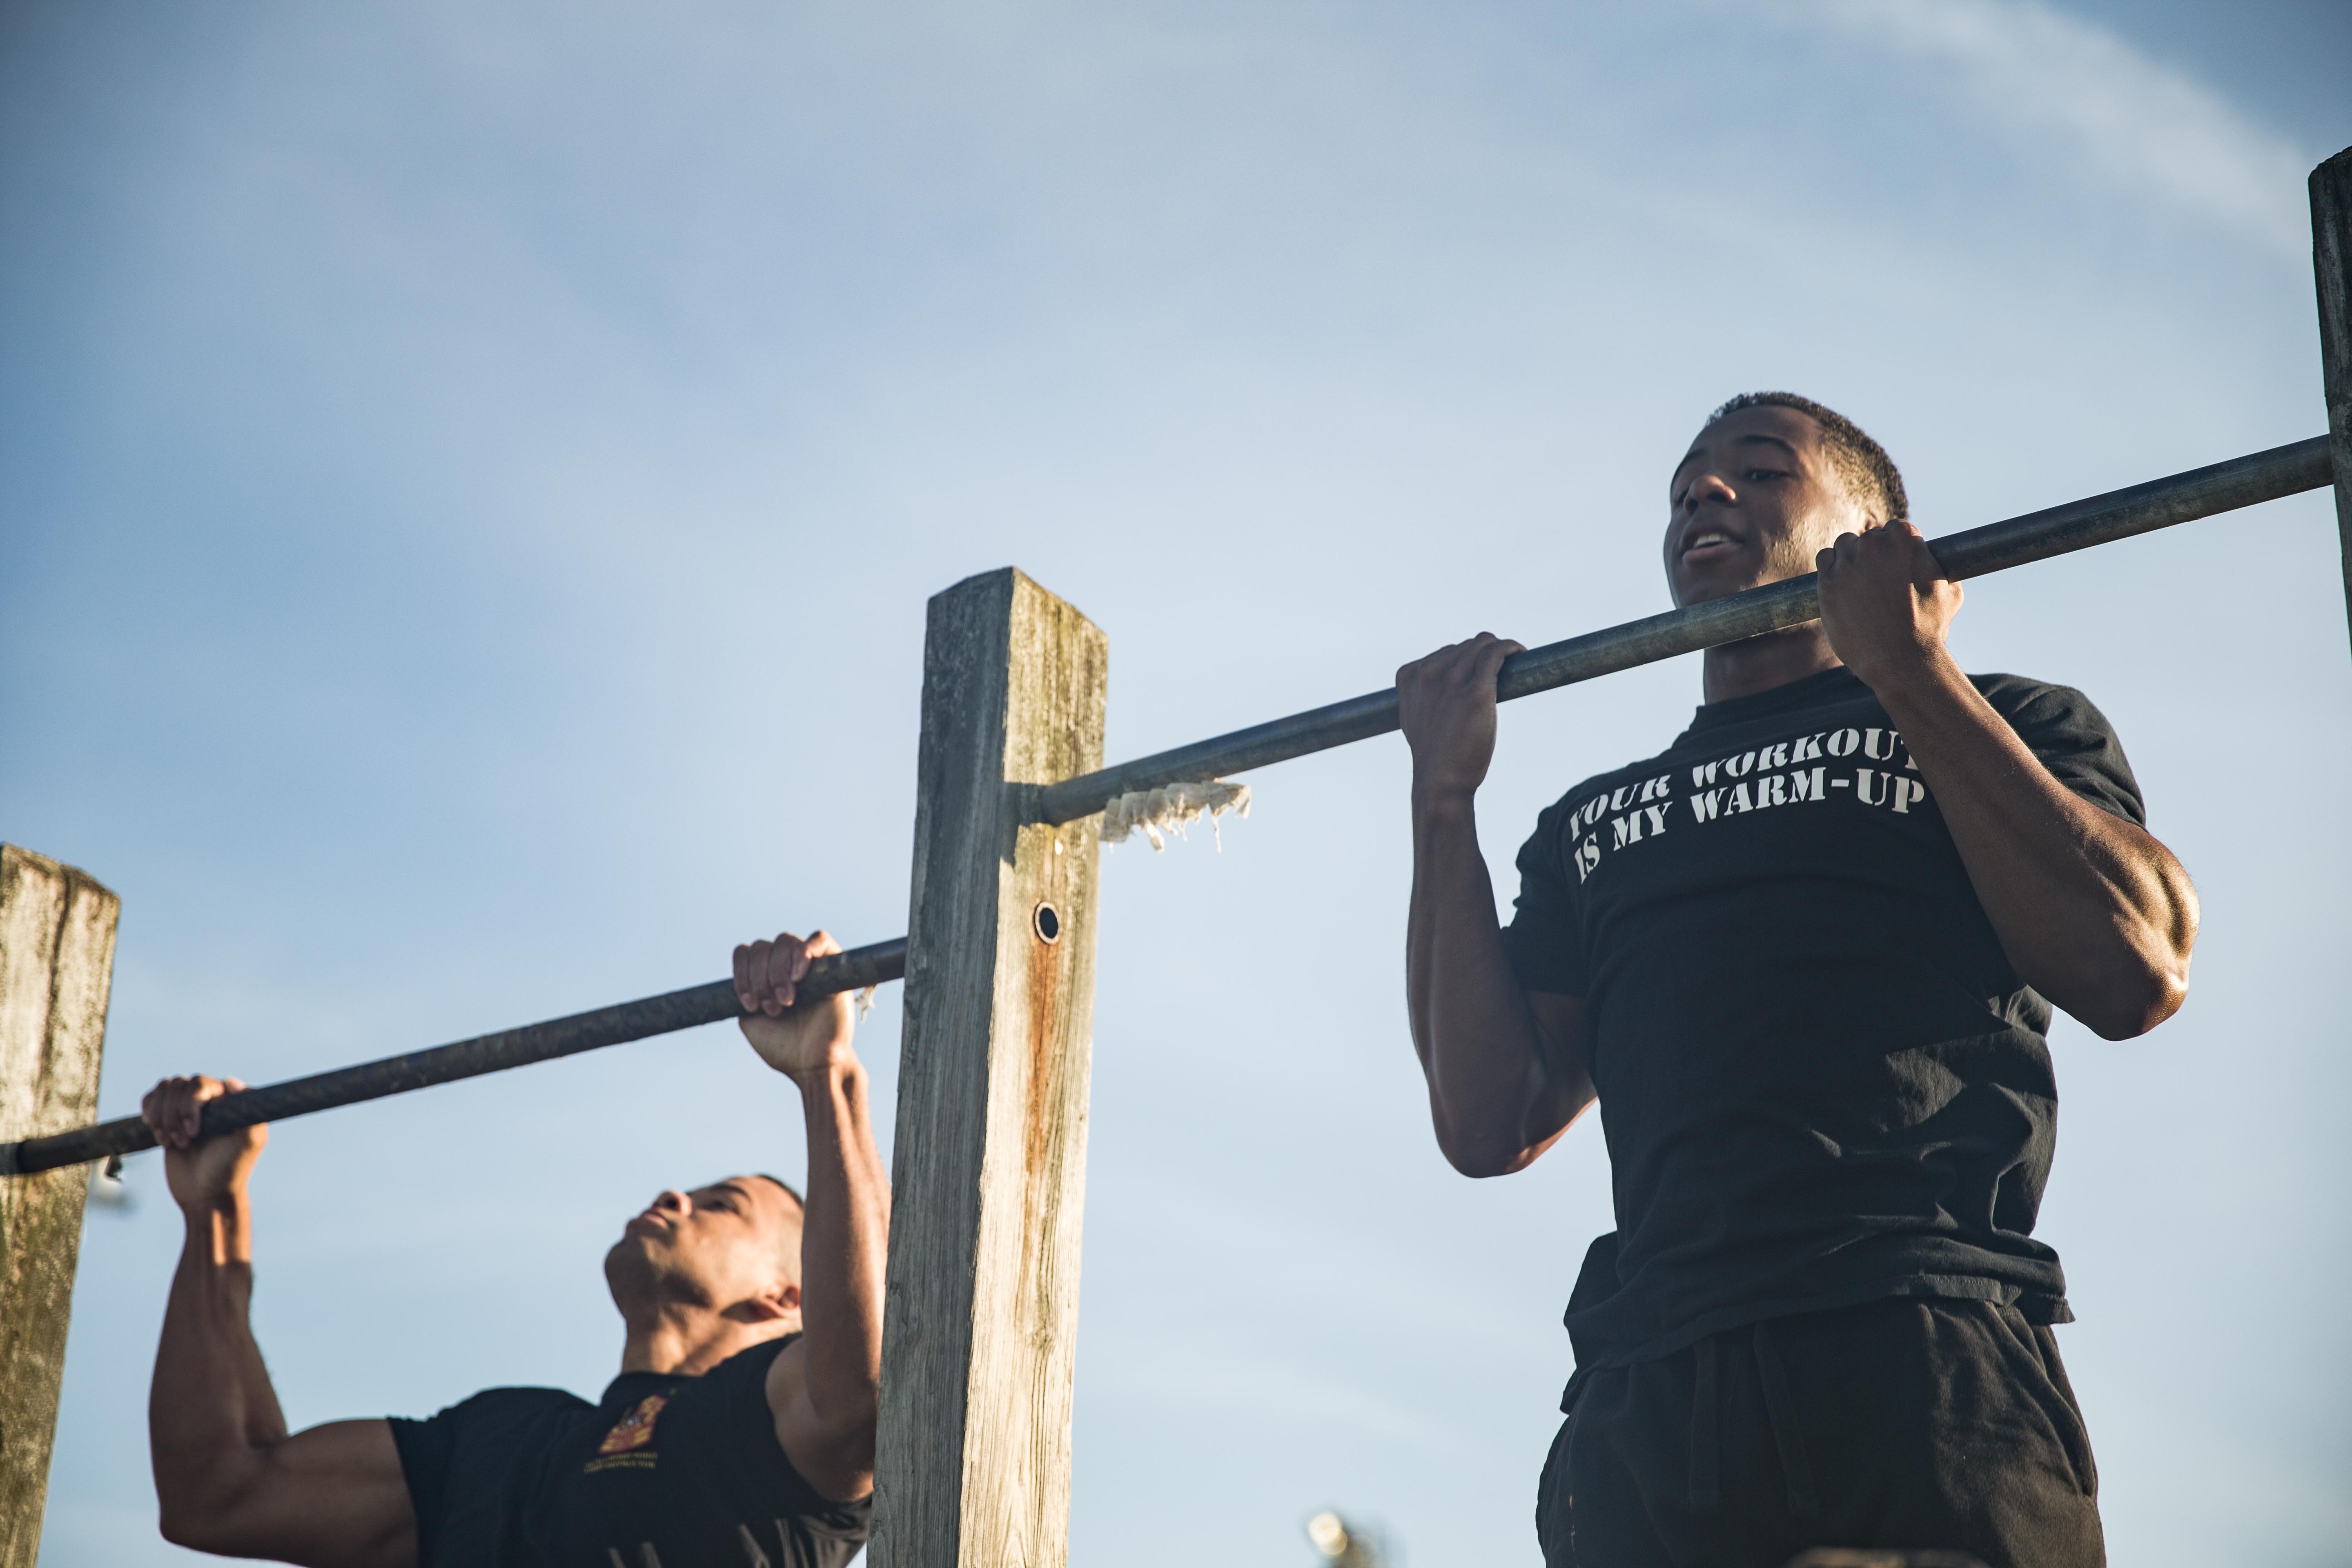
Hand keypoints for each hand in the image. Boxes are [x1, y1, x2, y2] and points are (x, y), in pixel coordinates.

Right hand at [141, 1076, 266, 1214]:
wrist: (206, 1194)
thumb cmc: (229, 1168)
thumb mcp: (248, 1143)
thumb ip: (248, 1112)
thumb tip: (230, 1080)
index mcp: (229, 1099)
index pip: (200, 1083)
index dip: (190, 1106)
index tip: (194, 1133)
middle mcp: (209, 1098)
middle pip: (178, 1085)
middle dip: (174, 1116)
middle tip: (185, 1142)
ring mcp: (187, 1107)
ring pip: (164, 1088)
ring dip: (162, 1118)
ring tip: (173, 1142)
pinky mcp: (168, 1118)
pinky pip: (152, 1098)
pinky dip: (149, 1112)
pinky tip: (158, 1132)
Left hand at [735, 930, 856, 1081]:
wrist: (814, 1064)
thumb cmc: (785, 1048)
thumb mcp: (751, 1021)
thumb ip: (744, 995)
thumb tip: (745, 974)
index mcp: (764, 977)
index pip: (745, 953)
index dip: (742, 975)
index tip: (750, 1005)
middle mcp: (785, 966)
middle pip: (762, 947)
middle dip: (761, 979)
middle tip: (772, 1008)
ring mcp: (809, 964)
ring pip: (785, 941)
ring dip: (778, 972)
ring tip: (786, 1001)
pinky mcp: (833, 964)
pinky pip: (819, 938)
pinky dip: (804, 952)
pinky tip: (798, 977)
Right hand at [1397, 633, 1524, 805]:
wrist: (1440, 779)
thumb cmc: (1433, 754)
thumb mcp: (1415, 717)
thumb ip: (1423, 695)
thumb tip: (1440, 688)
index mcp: (1410, 677)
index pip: (1446, 652)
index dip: (1466, 659)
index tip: (1480, 669)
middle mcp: (1428, 673)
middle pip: (1465, 646)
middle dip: (1483, 654)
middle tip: (1499, 669)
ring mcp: (1451, 681)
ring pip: (1482, 644)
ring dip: (1499, 648)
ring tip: (1512, 658)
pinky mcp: (1476, 691)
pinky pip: (1496, 653)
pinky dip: (1511, 647)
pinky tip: (1520, 652)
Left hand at [1815, 520, 1962, 693]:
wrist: (1899, 659)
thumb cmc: (1929, 628)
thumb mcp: (1950, 590)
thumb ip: (1936, 565)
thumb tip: (1931, 558)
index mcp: (1904, 537)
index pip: (1894, 529)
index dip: (1895, 546)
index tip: (1895, 561)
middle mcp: (1873, 544)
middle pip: (1869, 537)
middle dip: (1873, 554)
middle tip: (1877, 576)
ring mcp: (1847, 562)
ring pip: (1844, 544)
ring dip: (1850, 556)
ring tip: (1858, 579)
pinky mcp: (1827, 582)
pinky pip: (1824, 559)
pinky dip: (1830, 566)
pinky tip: (1839, 580)